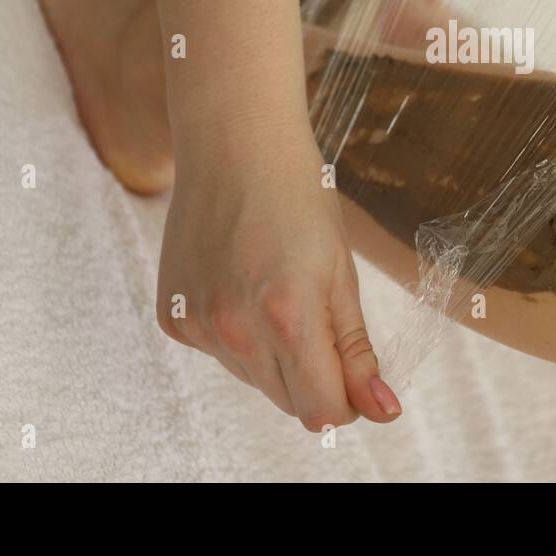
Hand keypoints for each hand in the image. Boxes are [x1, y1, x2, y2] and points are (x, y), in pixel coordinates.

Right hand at [156, 132, 399, 429]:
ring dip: (275, 356)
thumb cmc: (301, 198)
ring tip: (276, 287)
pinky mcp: (173, 318)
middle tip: (318, 312)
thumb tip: (382, 411)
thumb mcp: (341, 273)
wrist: (236, 144)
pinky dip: (237, 334)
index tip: (356, 372)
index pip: (322, 411)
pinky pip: (219, 353)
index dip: (348, 400)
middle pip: (289, 401)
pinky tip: (242, 282)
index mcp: (288, 316)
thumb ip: (356, 350)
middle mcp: (234, 329)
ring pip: (254, 379)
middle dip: (314, 376)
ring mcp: (198, 324)